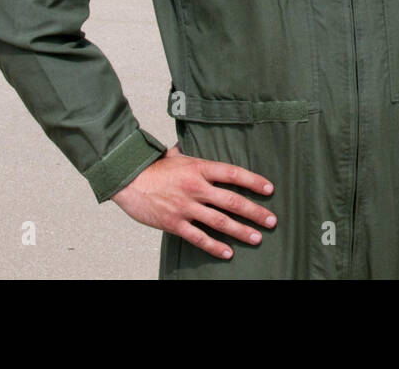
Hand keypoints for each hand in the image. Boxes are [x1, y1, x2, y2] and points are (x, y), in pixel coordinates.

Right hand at [112, 144, 275, 259]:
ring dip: (241, 231)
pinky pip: (198, 237)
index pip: (234, 174)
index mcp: (199, 168)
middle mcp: (196, 187)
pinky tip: (228, 253)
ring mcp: (186, 206)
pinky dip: (214, 246)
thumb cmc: (152, 167)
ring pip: (220, 221)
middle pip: (232, 200)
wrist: (127, 180)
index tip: (269, 189)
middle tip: (271, 220)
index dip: (254, 181)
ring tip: (257, 238)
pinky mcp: (174, 223)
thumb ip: (187, 153)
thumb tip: (186, 145)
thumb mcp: (175, 155)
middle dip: (255, 212)